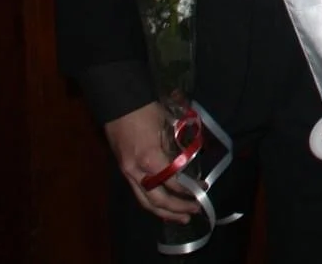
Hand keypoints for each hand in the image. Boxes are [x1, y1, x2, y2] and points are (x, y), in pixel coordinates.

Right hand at [104, 103, 198, 223]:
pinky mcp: (124, 170)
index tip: (203, 189)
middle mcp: (136, 170)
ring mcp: (127, 172)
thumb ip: (179, 146)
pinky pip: (138, 192)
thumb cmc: (146, 110)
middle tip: (195, 211)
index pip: (172, 181)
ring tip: (180, 218)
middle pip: (156, 199)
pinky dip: (151, 202)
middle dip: (176, 208)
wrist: (119, 102)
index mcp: (149, 158)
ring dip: (163, 212)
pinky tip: (163, 206)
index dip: (187, 188)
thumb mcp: (169, 125)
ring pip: (144, 201)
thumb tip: (193, 159)